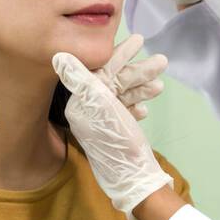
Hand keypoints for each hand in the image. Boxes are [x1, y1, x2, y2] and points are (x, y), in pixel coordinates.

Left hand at [52, 46, 172, 219]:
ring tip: (161, 84)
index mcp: (80, 103)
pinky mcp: (114, 132)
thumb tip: (58, 54)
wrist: (135, 179)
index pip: (99, 69)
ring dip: (143, 88)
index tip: (139, 39)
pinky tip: (146, 108)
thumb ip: (81, 79)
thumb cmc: (117, 141)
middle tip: (161, 61)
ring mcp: (101, 122)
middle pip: (114, 81)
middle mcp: (88, 111)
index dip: (119, 54)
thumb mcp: (99, 105)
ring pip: (124, 95)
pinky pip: (126, 111)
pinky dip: (137, 106)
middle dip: (138, 72)